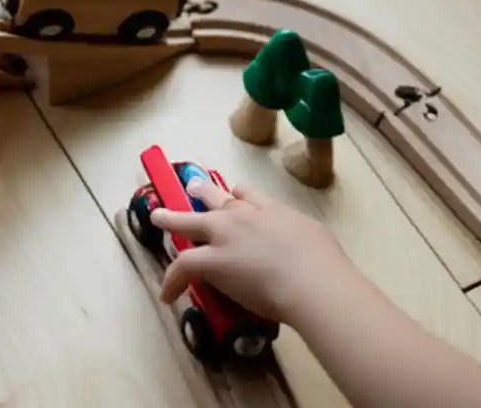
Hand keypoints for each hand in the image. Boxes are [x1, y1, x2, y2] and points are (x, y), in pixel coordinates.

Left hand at [149, 180, 355, 324]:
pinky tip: (166, 293)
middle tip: (192, 187)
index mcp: (272, 211)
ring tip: (157, 218)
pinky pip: (182, 266)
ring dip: (171, 219)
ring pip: (188, 222)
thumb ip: (299, 238)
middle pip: (216, 199)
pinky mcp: (211, 260)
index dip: (237, 195)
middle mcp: (244, 216)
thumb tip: (301, 248)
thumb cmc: (323, 265)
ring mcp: (224, 235)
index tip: (232, 194)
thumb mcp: (314, 237)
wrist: (310, 280)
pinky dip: (172, 280)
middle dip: (202, 192)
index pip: (248, 195)